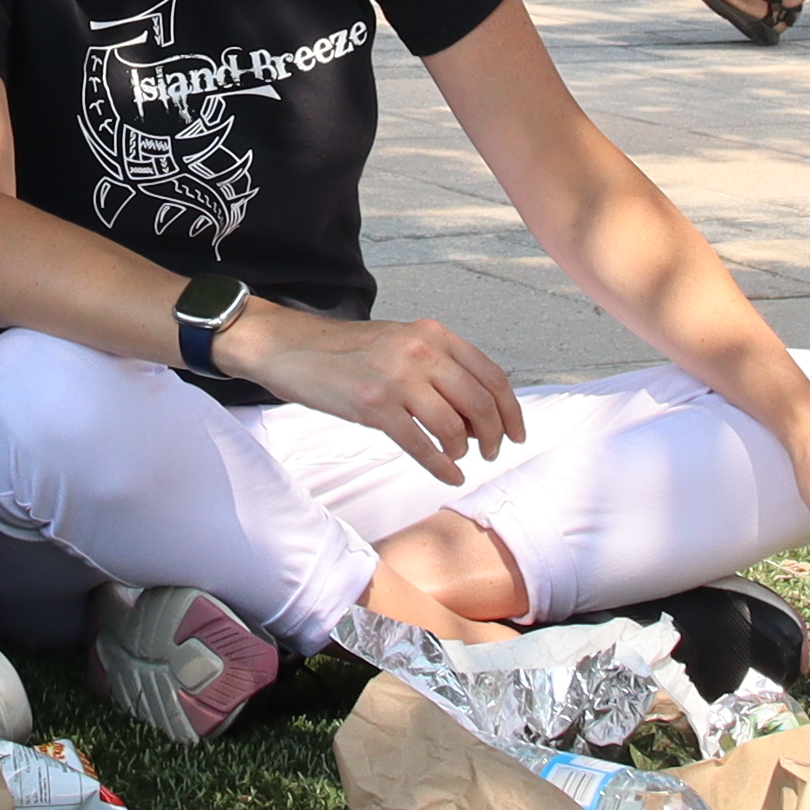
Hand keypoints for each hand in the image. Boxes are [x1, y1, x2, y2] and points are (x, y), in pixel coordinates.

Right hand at [226, 301, 525, 489]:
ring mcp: (397, 377)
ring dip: (465, 451)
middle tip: (493, 452)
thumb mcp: (401, 342)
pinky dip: (442, 466)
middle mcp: (421, 351)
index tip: (517, 432)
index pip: (491, 374)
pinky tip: (449, 475)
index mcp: (433, 334)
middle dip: (495, 435)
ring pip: (455, 426)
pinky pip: (421, 444)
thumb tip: (477, 411)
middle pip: (481, 402)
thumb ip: (439, 365)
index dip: (512, 409)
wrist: (292, 348)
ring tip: (461, 460)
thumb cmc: (346, 352)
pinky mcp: (374, 405)